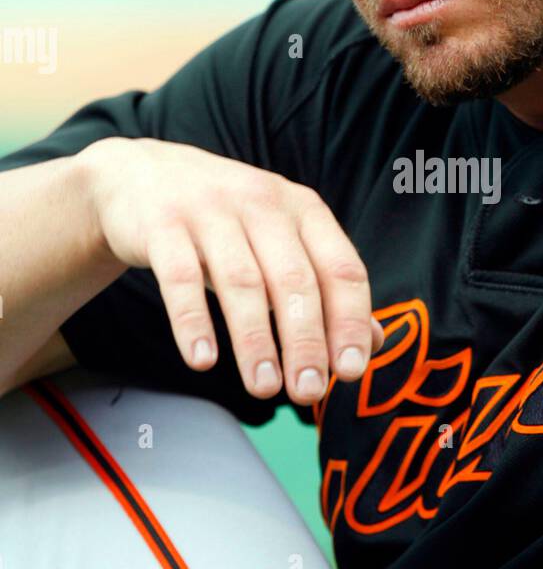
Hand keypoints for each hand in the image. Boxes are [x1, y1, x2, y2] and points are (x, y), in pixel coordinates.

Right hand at [82, 137, 383, 403]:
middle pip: (294, 279)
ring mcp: (210, 211)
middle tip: (308, 392)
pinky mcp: (163, 225)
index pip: (341, 268)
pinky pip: (181, 278)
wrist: (142, 175)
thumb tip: (373, 344)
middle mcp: (262, 204)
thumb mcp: (280, 242)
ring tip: (264, 387)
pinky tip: (203, 360)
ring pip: (241, 282)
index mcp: (303, 210)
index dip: (351, 321)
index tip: (351, 371)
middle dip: (305, 341)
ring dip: (255, 340)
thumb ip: (325, 289)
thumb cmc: (227, 222)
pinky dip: (193, 321)